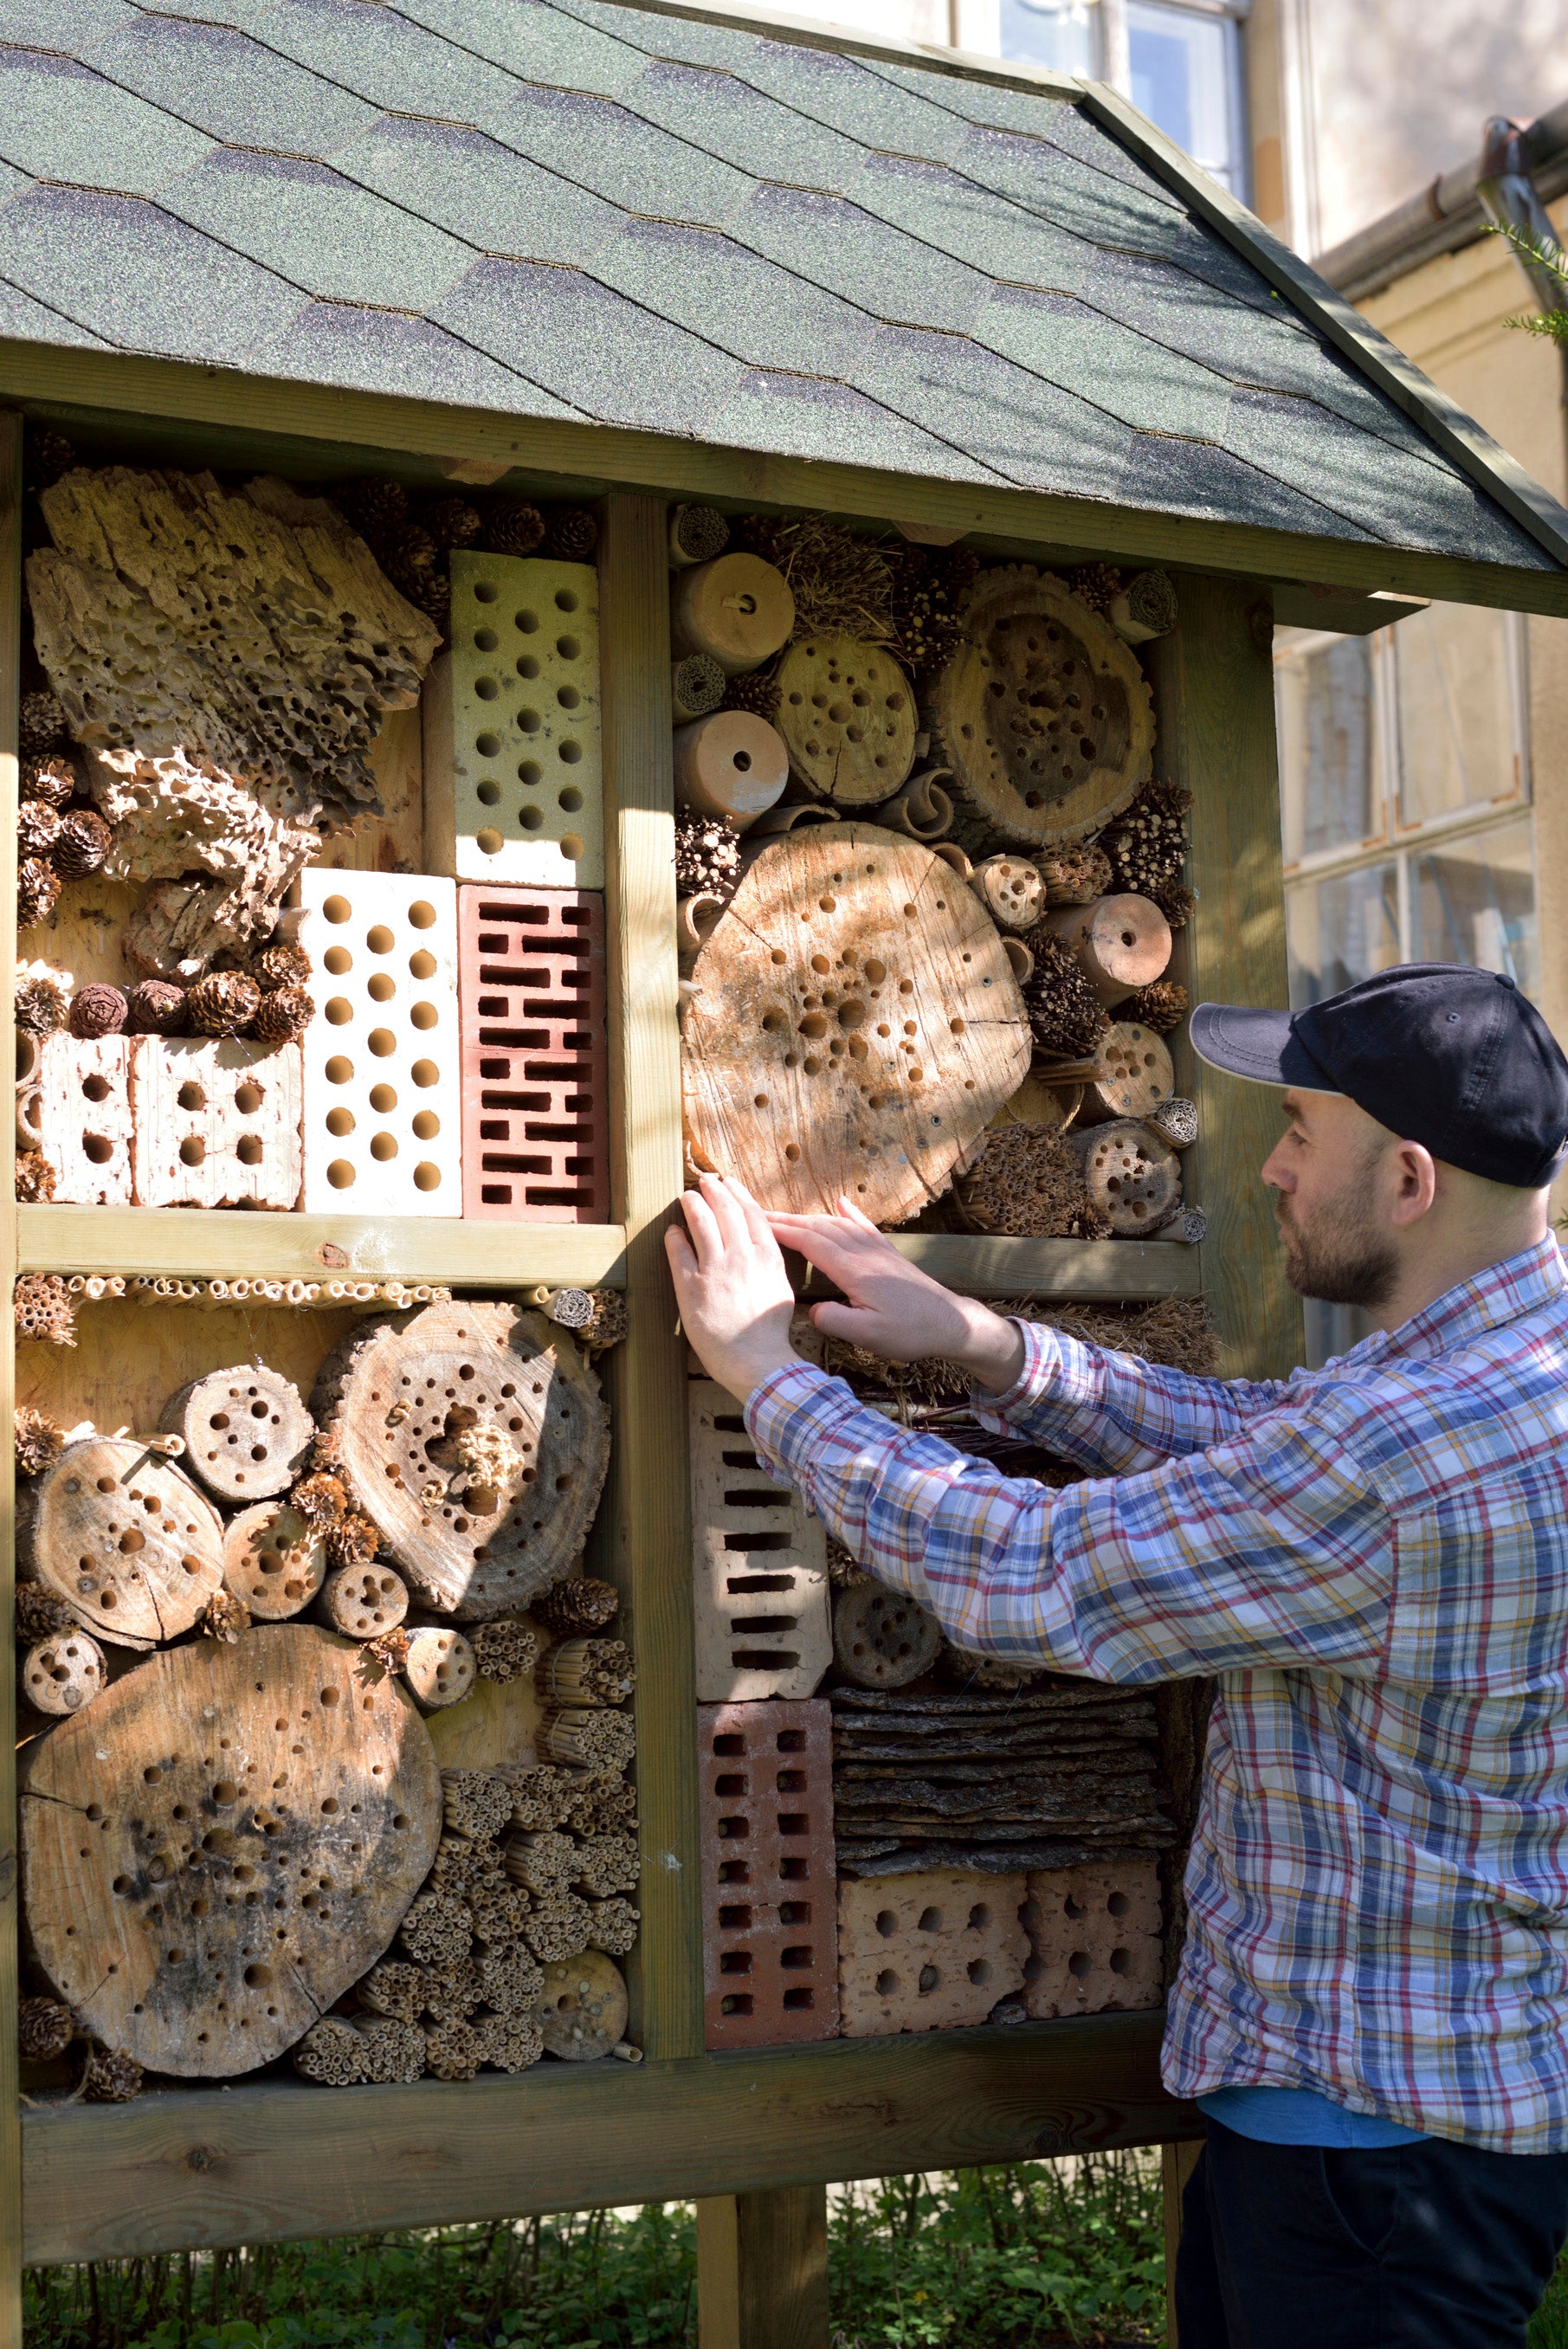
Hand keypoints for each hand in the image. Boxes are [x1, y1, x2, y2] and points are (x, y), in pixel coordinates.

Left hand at [665, 1174, 800, 1402]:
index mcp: (768, 1256)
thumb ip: (770, 1263)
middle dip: (713, 1190)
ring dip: (692, 1204)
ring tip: (686, 1196)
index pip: (751, 1212)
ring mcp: (716, 1270)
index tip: (728, 1182)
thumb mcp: (781, 1288)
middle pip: (725, 1210)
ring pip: (701, 1223)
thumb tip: (759, 1246)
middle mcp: (742, 1256)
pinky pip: (679, 1252)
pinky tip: (672, 1231)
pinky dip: (675, 1236)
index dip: (738, 1192)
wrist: (756, 1359)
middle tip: (704, 1181)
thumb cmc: (770, 1332)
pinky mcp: (692, 1287)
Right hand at [766, 1197, 1024, 1394]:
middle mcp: (865, 1252)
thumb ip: (836, 1321)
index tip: (757, 1224)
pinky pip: (864, 1226)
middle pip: (820, 1227)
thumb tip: (812, 1310)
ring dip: (810, 1217)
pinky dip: (849, 1212)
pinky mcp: (889, 1254)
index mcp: (854, 1270)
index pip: (811, 1242)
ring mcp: (878, 1250)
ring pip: (838, 1224)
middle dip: (788, 1219)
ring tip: (785, 1214)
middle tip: (759, 1214)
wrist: (951, 1323)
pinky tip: (842, 1200)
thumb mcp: (869, 1337)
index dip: (783, 1231)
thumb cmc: (911, 1332)